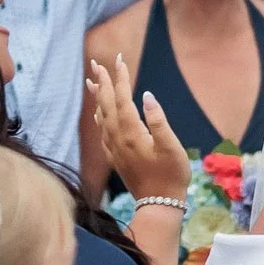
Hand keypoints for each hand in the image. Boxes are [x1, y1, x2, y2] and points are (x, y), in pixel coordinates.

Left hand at [88, 56, 191, 201]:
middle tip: (96, 63)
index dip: (120, 77)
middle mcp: (118, 138)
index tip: (119, 59)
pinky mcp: (115, 158)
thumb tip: (147, 95)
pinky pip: (101, 131)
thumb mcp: (171, 147)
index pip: (123, 98)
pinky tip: (98, 112)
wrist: (158, 205)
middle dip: (102, 82)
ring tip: (92, 81)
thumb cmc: (171, 175)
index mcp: (132, 132)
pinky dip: (98, 117)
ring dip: (98, 97)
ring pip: (101, 117)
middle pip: (106, 104)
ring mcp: (114, 149)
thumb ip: (158, 120)